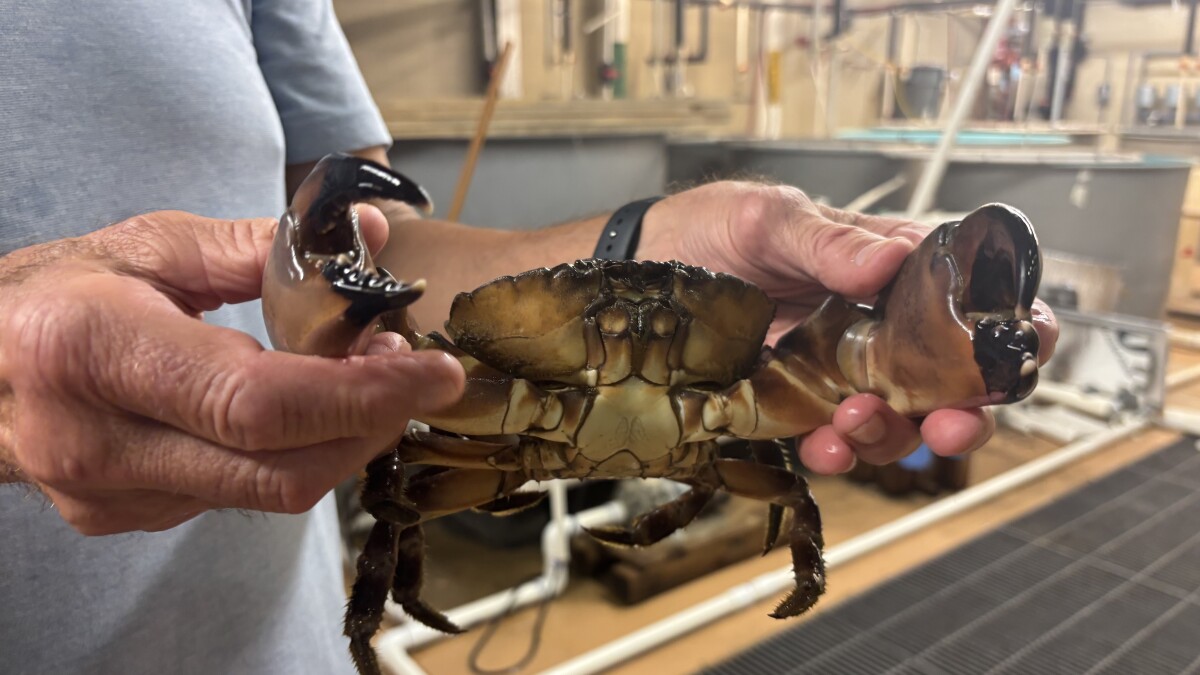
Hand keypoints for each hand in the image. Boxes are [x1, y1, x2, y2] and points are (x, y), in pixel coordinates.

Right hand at [0, 208, 463, 534]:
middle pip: (281, 469)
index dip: (361, 395)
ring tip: (365, 377)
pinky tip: (306, 410)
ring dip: (341, 438)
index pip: (257, 404)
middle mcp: (97, 441)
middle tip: (416, 375)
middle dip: (372, 424)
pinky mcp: (127, 519)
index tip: (433, 373)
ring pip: (271, 491)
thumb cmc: (59, 296)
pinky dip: (295, 454)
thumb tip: (364, 238)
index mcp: (93, 351)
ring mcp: (111, 494)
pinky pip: (242, 496)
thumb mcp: (147, 247)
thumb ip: (258, 248)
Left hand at [638, 181, 1057, 474]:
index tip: (1025, 350)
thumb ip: (827, 242)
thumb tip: (888, 261)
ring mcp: (840, 372)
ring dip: (892, 434)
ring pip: (899, 422)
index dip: (1013, 331)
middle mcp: (879, 328)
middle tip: (949, 423)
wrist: (647, 264)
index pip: (975, 304)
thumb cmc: (716, 227)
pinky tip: (822, 447)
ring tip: (853, 421)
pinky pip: (834, 441)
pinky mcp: (798, 404)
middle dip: (964, 413)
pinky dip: (837, 452)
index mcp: (893, 273)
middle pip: (951, 383)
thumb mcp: (770, 218)